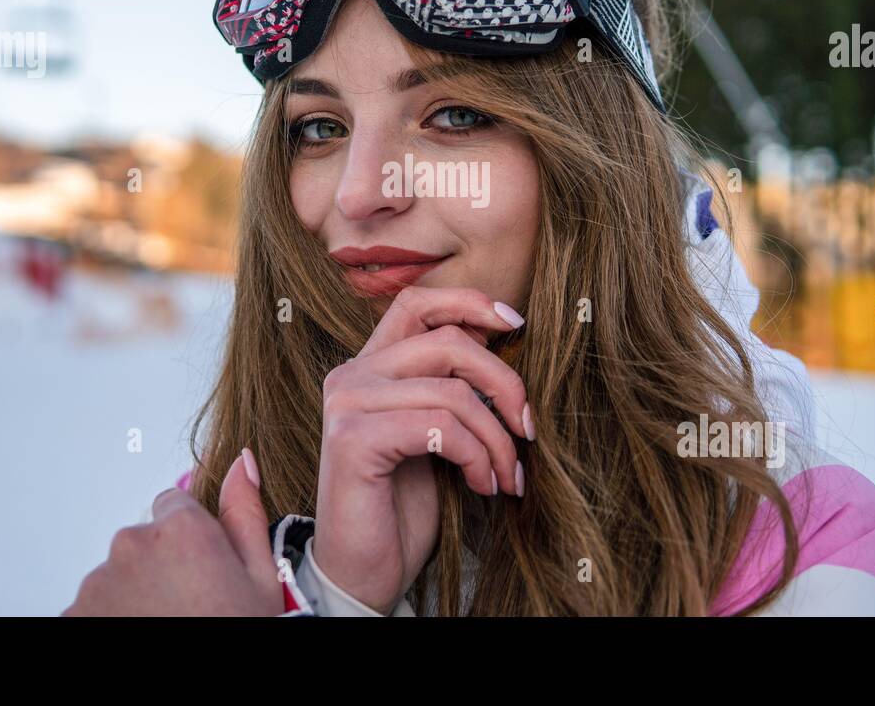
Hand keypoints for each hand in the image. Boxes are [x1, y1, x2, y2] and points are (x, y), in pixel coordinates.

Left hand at [61, 449, 283, 615]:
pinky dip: (110, 620)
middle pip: (143, 542)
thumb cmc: (235, 637)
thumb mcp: (260, 580)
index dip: (193, 540)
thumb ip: (244, 513)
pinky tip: (140, 635)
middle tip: (189, 609)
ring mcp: (97, 583)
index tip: (203, 570)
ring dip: (135, 597)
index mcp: (183, 530)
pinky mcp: (72, 615)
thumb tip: (239, 463)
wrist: (190, 692)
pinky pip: (93, 607)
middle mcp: (132, 546)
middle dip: (161, 568)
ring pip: (118, 577)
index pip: (175, 505)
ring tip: (166, 627)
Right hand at [312, 286, 532, 614]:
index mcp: (369, 366)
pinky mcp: (353, 439)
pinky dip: (476, 456)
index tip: (516, 324)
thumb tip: (500, 334)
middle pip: (449, 342)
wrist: (365, 572)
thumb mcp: (435, 433)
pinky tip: (481, 486)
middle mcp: (351, 376)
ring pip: (453, 391)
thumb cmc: (403, 506)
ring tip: (505, 475)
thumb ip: (449, 384)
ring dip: (496, 438)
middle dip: (505, 382)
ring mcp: (348, 404)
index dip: (469, 302)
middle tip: (527, 429)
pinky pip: (441, 427)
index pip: (416, 303)